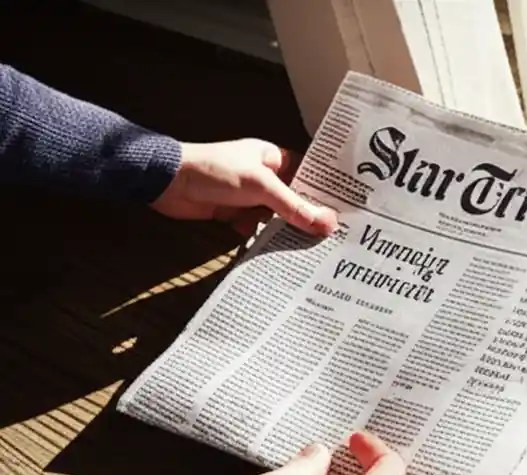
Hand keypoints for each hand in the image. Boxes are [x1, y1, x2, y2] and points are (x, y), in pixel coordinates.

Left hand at [151, 139, 339, 236]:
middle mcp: (264, 176)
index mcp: (273, 158)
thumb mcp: (262, 187)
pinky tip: (279, 254)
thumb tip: (328, 224)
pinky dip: (264, 239)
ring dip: (287, 231)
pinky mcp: (234, 214)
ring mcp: (249, 196)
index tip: (348, 211)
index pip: (308, 174)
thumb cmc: (215, 171)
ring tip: (312, 250)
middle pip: (294, 199)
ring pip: (277, 217)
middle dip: (309, 217)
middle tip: (335, 237)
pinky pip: (257, 229)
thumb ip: (295, 207)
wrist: (167, 182)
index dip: (326, 191)